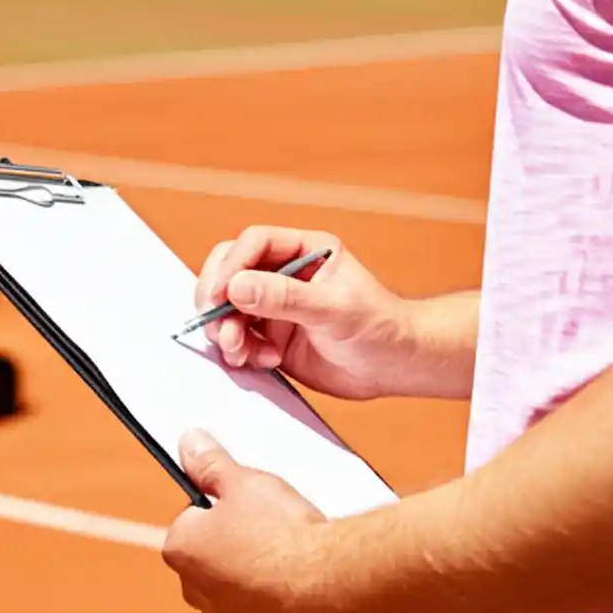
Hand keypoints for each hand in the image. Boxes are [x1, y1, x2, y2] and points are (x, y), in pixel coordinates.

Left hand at [162, 429, 350, 612]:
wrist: (329, 588)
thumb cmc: (280, 534)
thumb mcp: (244, 482)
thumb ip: (212, 464)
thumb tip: (188, 443)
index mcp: (182, 550)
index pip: (192, 517)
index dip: (222, 502)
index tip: (247, 499)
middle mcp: (197, 592)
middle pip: (214, 552)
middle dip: (238, 536)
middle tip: (271, 520)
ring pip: (241, 582)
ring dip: (260, 566)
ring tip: (292, 548)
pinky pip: (267, 608)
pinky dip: (281, 594)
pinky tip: (304, 577)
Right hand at [195, 226, 410, 399]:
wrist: (394, 368)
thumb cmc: (379, 327)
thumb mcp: (334, 309)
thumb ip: (285, 297)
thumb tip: (236, 287)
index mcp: (306, 249)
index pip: (254, 243)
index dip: (232, 265)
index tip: (221, 295)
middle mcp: (285, 273)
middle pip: (230, 271)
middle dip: (218, 298)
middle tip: (218, 326)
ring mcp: (275, 306)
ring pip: (228, 308)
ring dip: (226, 330)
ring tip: (242, 353)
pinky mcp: (272, 337)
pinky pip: (238, 338)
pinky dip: (240, 351)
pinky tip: (266, 361)